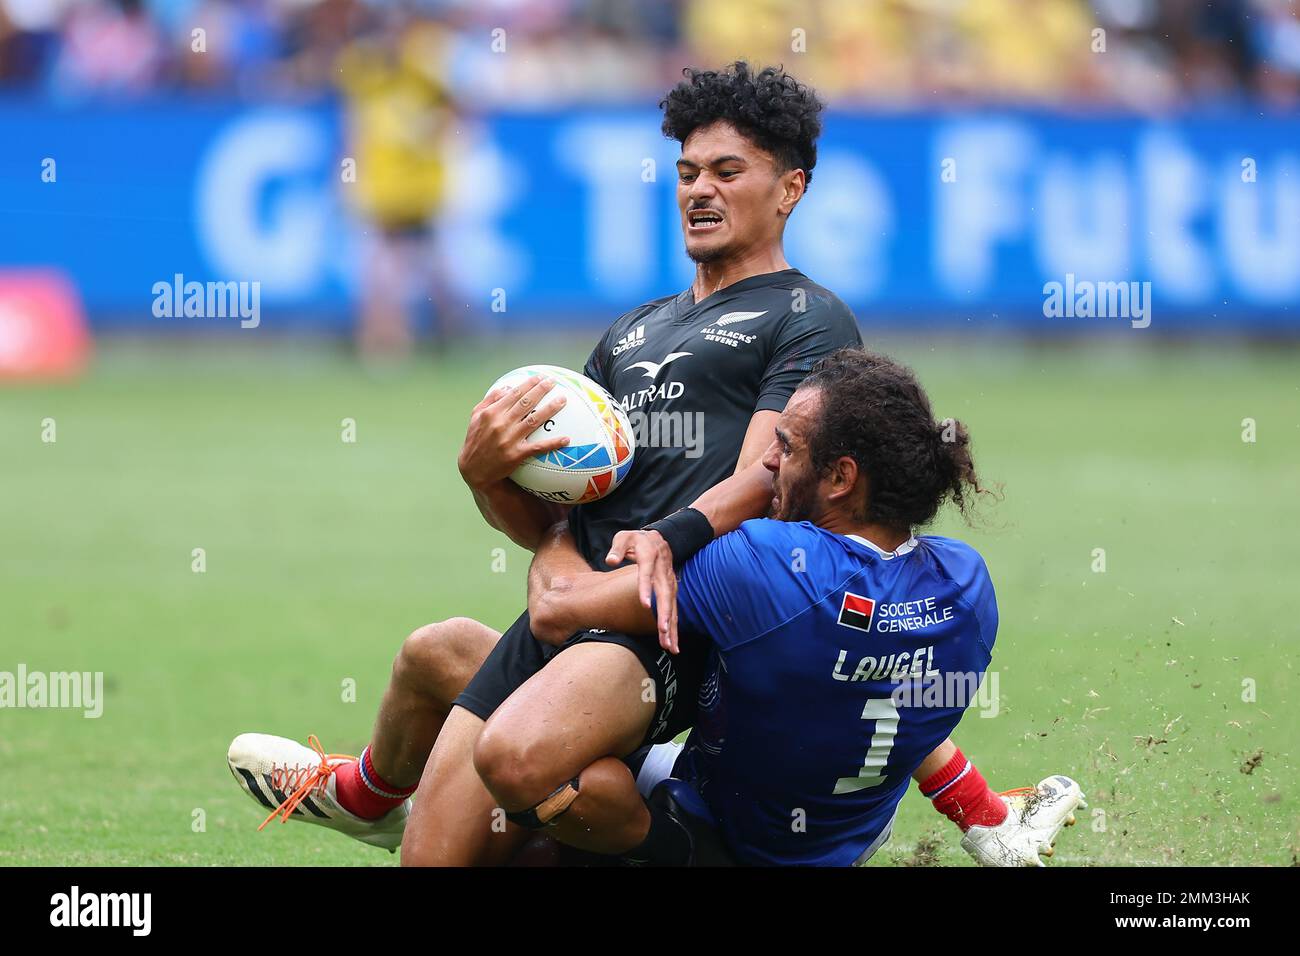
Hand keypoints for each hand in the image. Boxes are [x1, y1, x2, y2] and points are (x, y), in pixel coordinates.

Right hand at [458, 375, 569, 489]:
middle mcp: (501, 424)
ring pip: (534, 420)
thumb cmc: (476, 441)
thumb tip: (507, 388)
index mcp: (491, 413)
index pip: (514, 394)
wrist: (474, 470)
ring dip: (550, 409)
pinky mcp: (517, 454)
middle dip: (541, 390)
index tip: (540, 377)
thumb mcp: (475, 418)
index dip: (529, 384)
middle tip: (553, 382)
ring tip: (562, 400)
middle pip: (526, 403)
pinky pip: (538, 447)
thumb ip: (490, 400)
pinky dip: (553, 443)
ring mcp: (510, 439)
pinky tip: (566, 439)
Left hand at [606, 529, 678, 653]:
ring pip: (673, 606)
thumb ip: (617, 548)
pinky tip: (672, 643)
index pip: (647, 574)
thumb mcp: (624, 537)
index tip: (645, 604)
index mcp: (650, 557)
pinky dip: (674, 627)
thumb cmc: (637, 540)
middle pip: (666, 595)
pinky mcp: (671, 590)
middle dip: (665, 615)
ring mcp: (669, 582)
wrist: (658, 538)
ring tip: (670, 646)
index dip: (646, 588)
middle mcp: (663, 571)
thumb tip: (611, 560)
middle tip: (663, 632)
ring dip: (672, 627)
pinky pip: (674, 610)